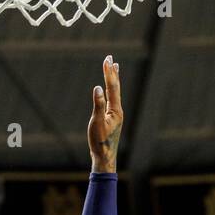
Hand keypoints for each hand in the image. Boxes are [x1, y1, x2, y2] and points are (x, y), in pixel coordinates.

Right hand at [88, 56, 123, 172]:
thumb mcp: (96, 123)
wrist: (104, 157)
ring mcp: (115, 114)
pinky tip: (108, 90)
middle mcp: (117, 110)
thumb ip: (98, 105)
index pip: (112, 87)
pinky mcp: (111, 119)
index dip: (109, 73)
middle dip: (112, 72)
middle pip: (116, 87)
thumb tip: (97, 88)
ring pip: (115, 92)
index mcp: (115, 110)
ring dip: (113, 79)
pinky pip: (111, 99)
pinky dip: (110, 90)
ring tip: (114, 68)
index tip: (107, 59)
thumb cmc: (99, 142)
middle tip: (110, 58)